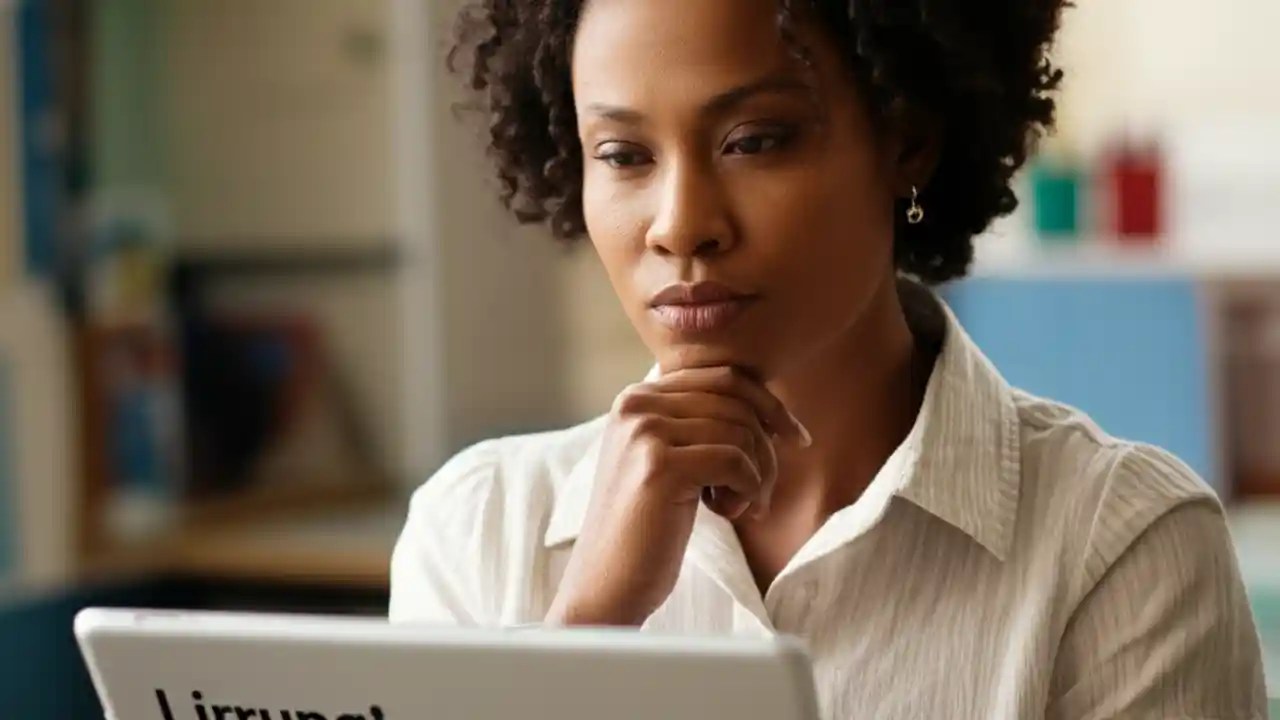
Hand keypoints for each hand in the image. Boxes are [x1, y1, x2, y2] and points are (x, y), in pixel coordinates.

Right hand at [545, 366, 809, 626]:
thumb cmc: (647, 530)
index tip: (796, 439)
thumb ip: (700, 426)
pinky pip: (736, 462)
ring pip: (741, 432)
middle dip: (766, 448)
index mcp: (636, 397)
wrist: (606, 585)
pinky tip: (729, 514)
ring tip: (738, 509)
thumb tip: (770, 408)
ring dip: (757, 476)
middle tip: (760, 495)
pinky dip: (747, 490)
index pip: (724, 378)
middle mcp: (636, 405)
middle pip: (737, 402)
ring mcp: (644, 433)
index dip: (769, 405)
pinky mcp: (659, 467)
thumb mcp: (667, 462)